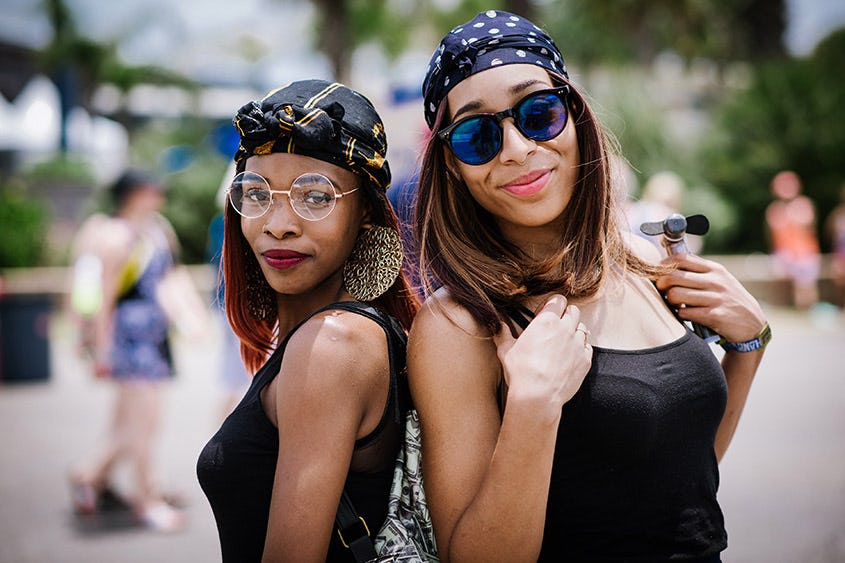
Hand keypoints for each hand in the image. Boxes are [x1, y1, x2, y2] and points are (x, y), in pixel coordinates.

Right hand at [492, 294, 591, 411]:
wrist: (538, 396)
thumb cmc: (521, 372)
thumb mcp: (506, 350)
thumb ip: (502, 334)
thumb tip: (498, 325)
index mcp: (547, 321)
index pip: (559, 300)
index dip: (552, 304)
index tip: (545, 314)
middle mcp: (566, 328)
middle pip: (573, 311)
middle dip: (565, 315)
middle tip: (554, 327)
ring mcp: (578, 344)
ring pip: (582, 328)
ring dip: (574, 331)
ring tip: (562, 343)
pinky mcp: (585, 360)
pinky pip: (587, 347)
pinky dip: (580, 349)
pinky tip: (569, 356)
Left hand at [655, 254, 766, 342]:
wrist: (752, 323)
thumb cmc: (728, 300)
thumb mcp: (719, 280)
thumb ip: (698, 272)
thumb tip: (667, 266)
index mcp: (714, 269)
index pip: (681, 258)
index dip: (664, 265)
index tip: (658, 273)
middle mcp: (715, 281)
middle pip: (673, 276)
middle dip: (661, 284)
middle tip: (662, 291)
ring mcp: (716, 298)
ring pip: (675, 295)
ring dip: (669, 301)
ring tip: (674, 304)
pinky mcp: (714, 315)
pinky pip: (684, 312)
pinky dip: (680, 314)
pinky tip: (684, 314)